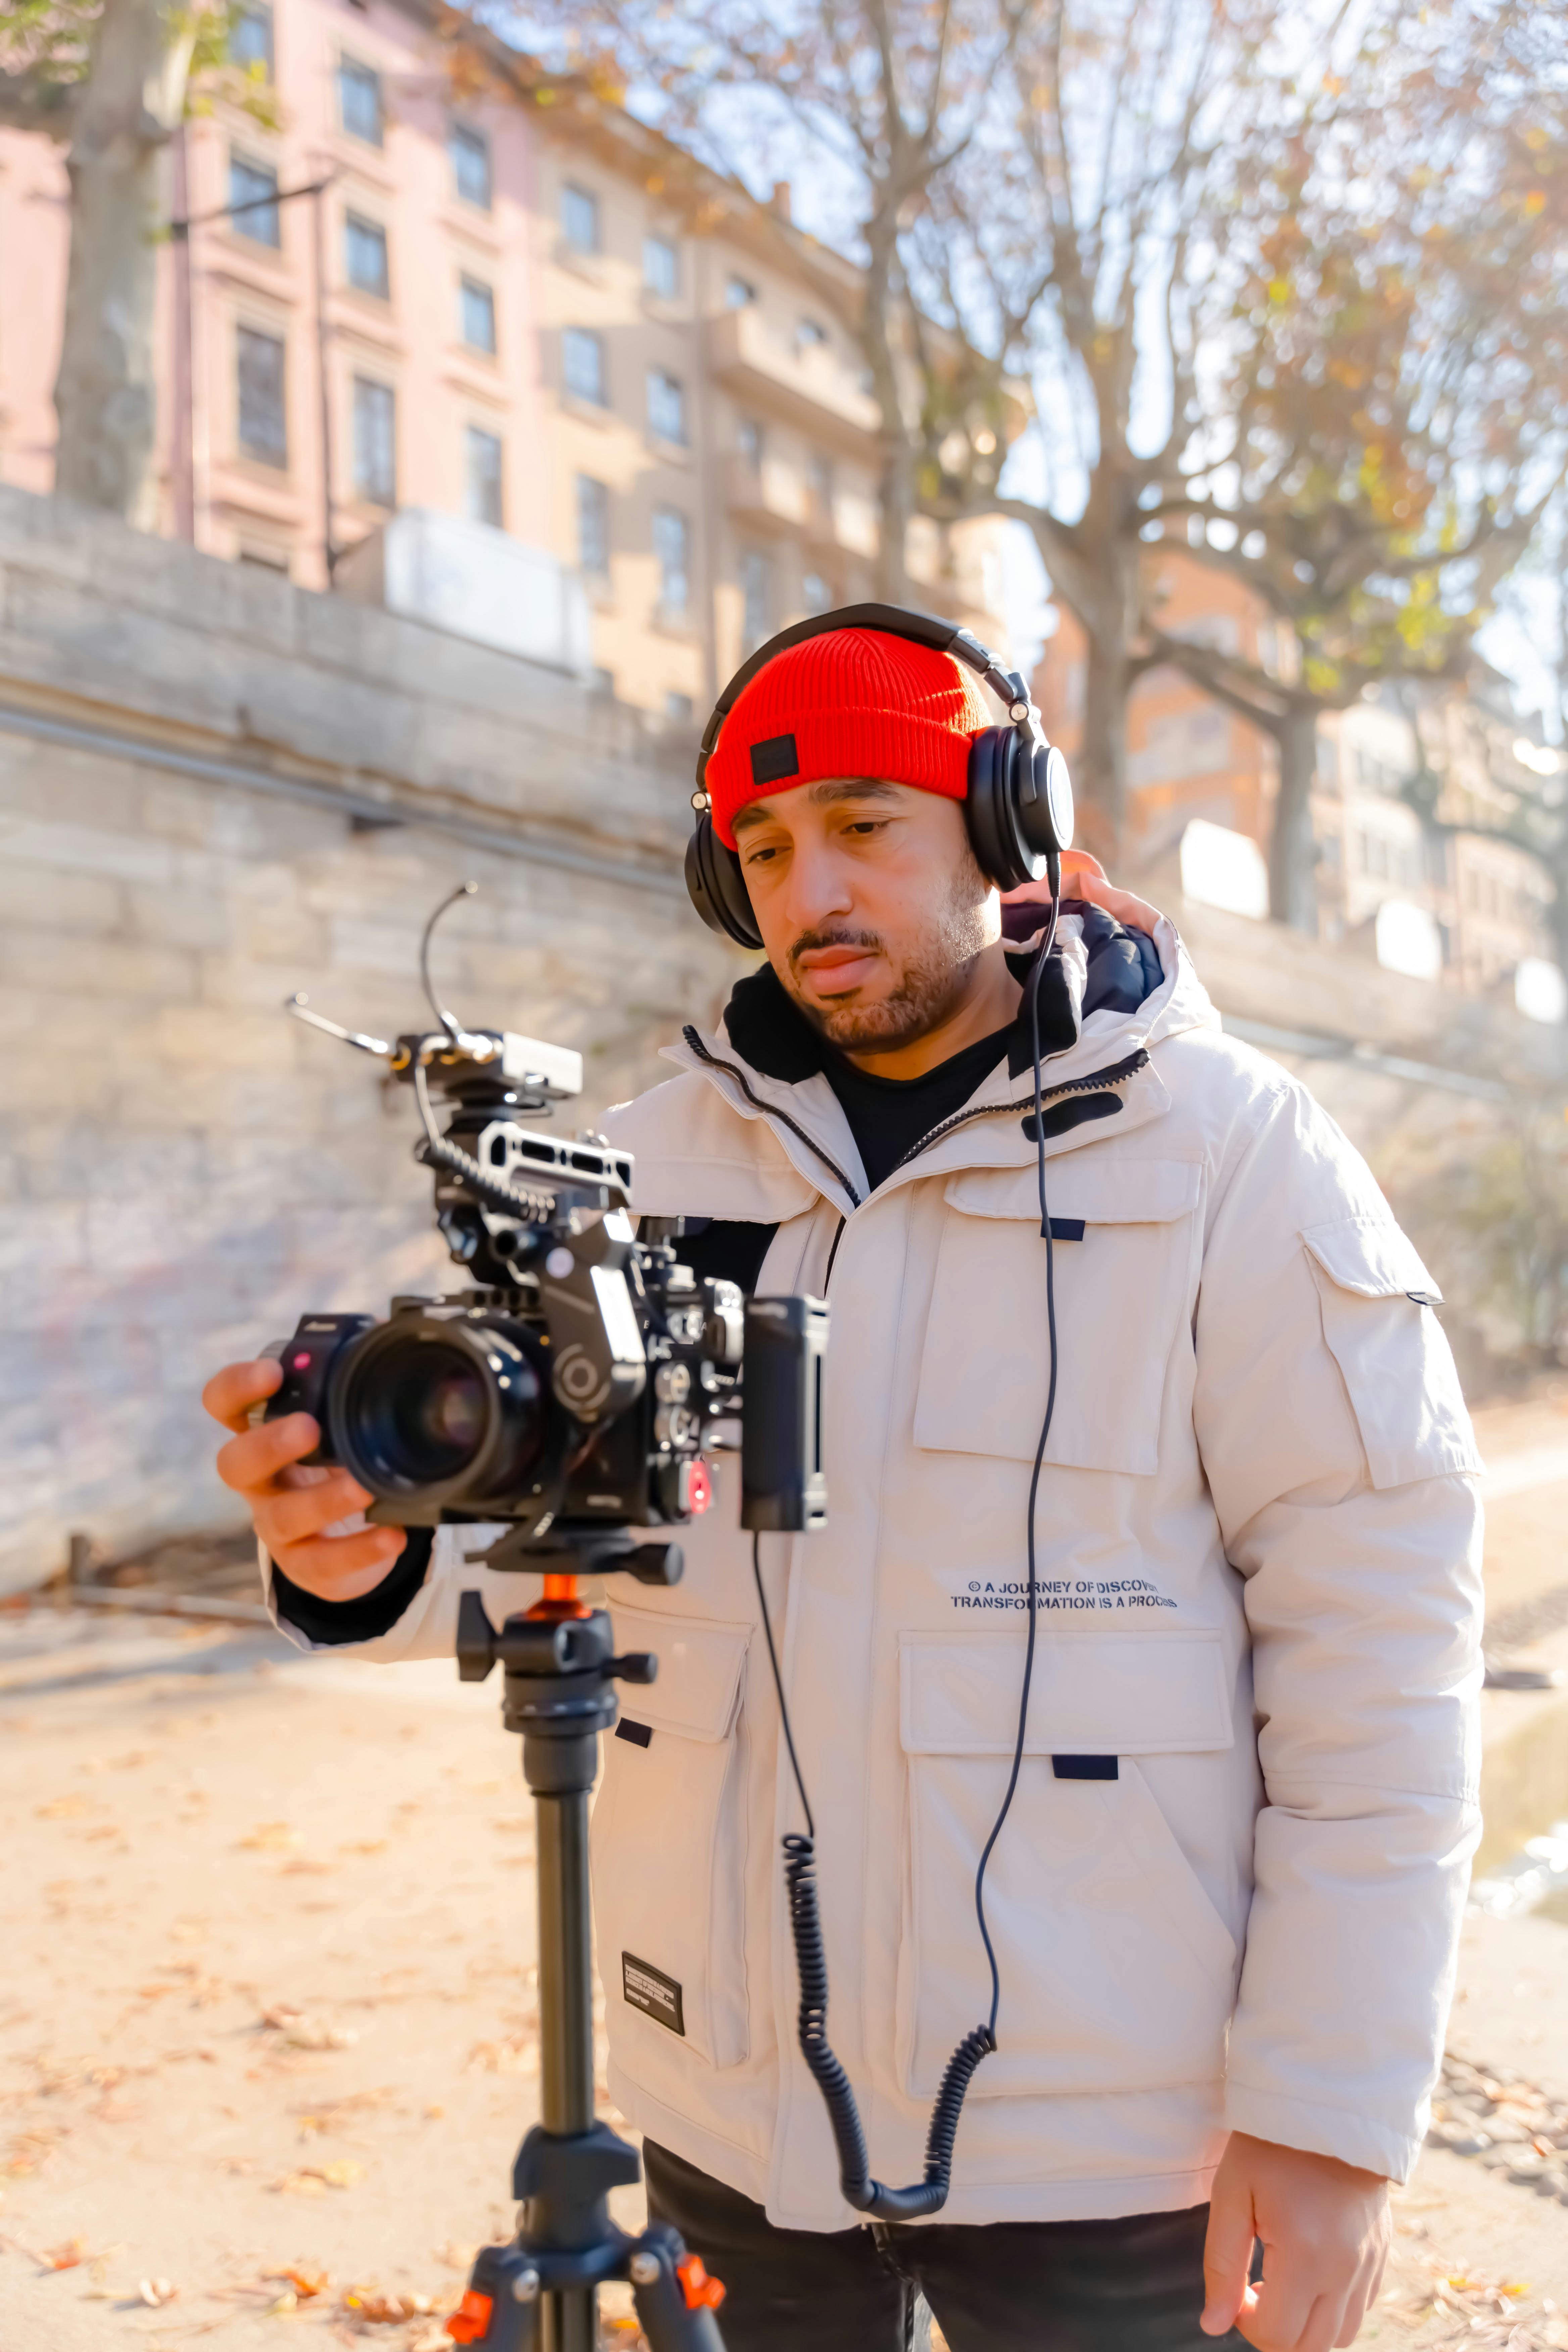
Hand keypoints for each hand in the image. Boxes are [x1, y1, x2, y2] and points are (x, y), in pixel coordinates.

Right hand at [202, 1358, 406, 1601]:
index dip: (237, 1387)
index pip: (224, 1404)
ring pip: (281, 1517)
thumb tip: (392, 1326)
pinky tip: (391, 1534)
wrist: (344, 1536)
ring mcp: (276, 1526)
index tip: (272, 1371)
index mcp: (261, 1432)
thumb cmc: (335, 1461)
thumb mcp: (337, 1422)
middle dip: (268, 1444)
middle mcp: (258, 1480)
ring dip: (322, 1501)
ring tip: (363, 1487)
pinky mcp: (304, 1565)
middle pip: (235, 1464)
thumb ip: (353, 1379)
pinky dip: (358, 1550)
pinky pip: (323, 1563)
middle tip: (308, 1428)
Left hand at [1201, 2133, 1389, 2350]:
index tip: (1237, 2292)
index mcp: (1306, 2255)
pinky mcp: (1381, 2255)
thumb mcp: (1231, 2195)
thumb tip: (1213, 2326)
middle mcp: (1345, 2270)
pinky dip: (1332, 2309)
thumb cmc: (1270, 2147)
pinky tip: (1310, 2271)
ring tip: (1282, 2282)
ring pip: (1340, 2337)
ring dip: (1306, 2327)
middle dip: (1275, 2333)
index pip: (1276, 2335)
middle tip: (1255, 2291)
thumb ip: (1221, 2266)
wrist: (1328, 2108)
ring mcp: (1369, 2265)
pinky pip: (1360, 2309)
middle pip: (1311, 2347)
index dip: (1246, 2324)